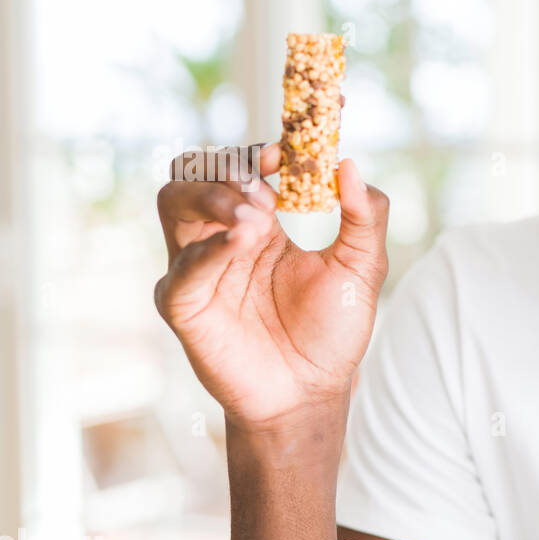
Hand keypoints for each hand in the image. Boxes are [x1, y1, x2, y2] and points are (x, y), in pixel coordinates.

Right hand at [154, 144, 389, 429]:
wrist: (311, 393)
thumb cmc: (332, 332)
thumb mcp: (361, 268)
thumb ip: (364, 217)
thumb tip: (350, 165)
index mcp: (262, 221)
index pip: (247, 164)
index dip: (265, 147)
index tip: (292, 146)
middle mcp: (223, 235)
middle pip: (197, 170)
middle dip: (232, 168)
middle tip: (268, 186)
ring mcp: (197, 265)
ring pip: (174, 199)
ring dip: (214, 196)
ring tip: (256, 215)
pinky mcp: (182, 301)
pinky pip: (182, 264)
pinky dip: (210, 247)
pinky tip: (243, 242)